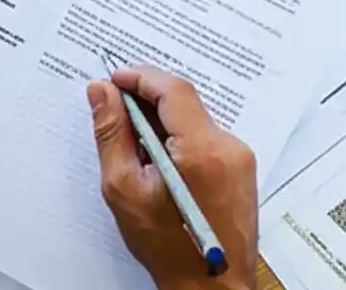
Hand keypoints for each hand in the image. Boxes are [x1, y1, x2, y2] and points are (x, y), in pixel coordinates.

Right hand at [87, 67, 257, 289]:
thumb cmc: (167, 247)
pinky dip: (180, 136)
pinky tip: (159, 160)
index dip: (140, 77)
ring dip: (164, 120)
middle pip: (185, 101)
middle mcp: (228, 146)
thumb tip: (102, 92)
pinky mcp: (242, 167)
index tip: (114, 79)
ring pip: (195, 118)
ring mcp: (240, 157)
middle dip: (148, 98)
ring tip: (134, 142)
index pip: (172, 89)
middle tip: (116, 107)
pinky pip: (207, 136)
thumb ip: (112, 134)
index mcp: (201, 150)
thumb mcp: (124, 188)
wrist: (211, 286)